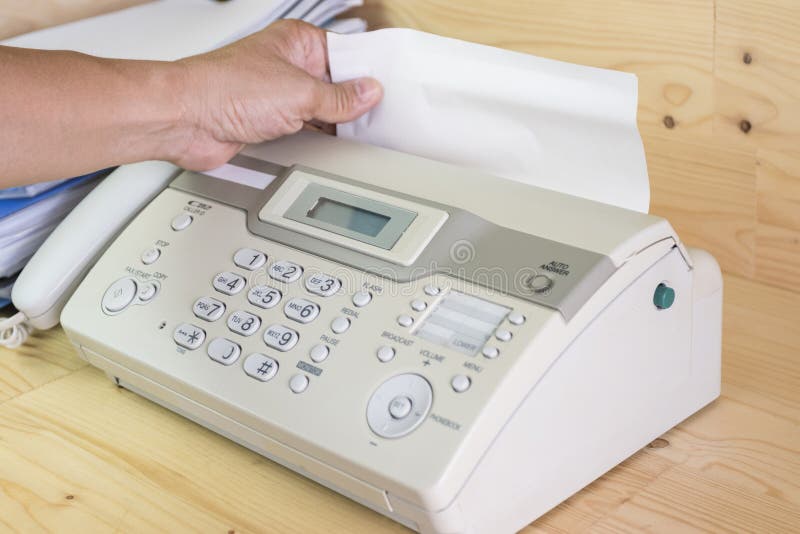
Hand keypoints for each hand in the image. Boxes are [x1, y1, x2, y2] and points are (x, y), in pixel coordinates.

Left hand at [172, 20, 381, 169]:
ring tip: (355, 134)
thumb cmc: (224, 89)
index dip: (367, 74)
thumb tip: (368, 93)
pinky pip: (303, 129)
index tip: (389, 91)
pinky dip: (317, 138)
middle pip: (335, 85)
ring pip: (320, 110)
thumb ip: (340, 98)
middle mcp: (287, 65)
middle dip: (353, 103)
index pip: (347, 55)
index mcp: (297, 42)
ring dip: (333, 123)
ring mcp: (277, 94)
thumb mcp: (300, 93)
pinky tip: (331, 146)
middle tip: (378, 119)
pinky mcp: (268, 121)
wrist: (184, 120)